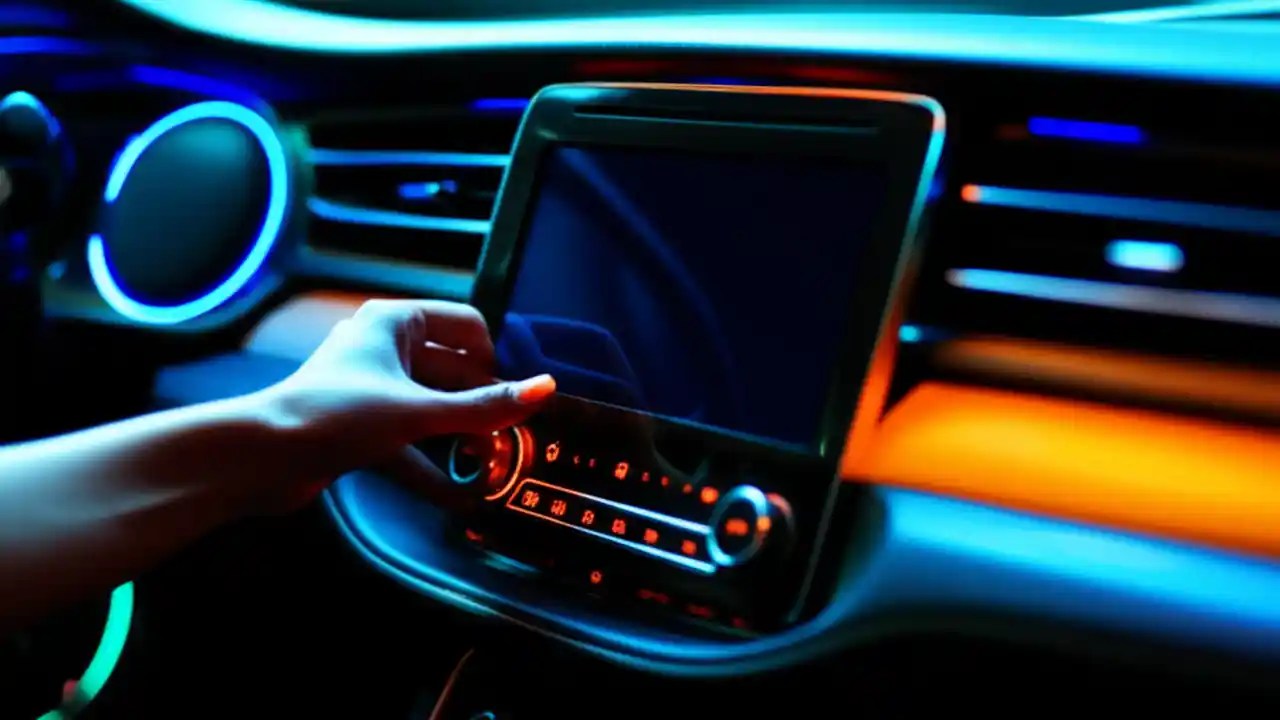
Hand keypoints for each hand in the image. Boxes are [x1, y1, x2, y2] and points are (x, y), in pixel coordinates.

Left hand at [255, 299, 554, 511]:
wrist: (261, 457)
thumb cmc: (339, 415)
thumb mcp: (420, 412)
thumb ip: (486, 406)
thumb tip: (546, 389)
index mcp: (396, 322)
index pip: (466, 325)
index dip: (493, 359)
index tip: (511, 397)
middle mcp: (384, 347)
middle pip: (451, 370)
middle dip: (481, 405)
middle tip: (511, 441)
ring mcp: (370, 388)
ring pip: (430, 409)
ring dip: (458, 438)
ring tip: (491, 469)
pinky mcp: (358, 427)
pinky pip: (406, 441)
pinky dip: (428, 465)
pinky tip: (457, 497)